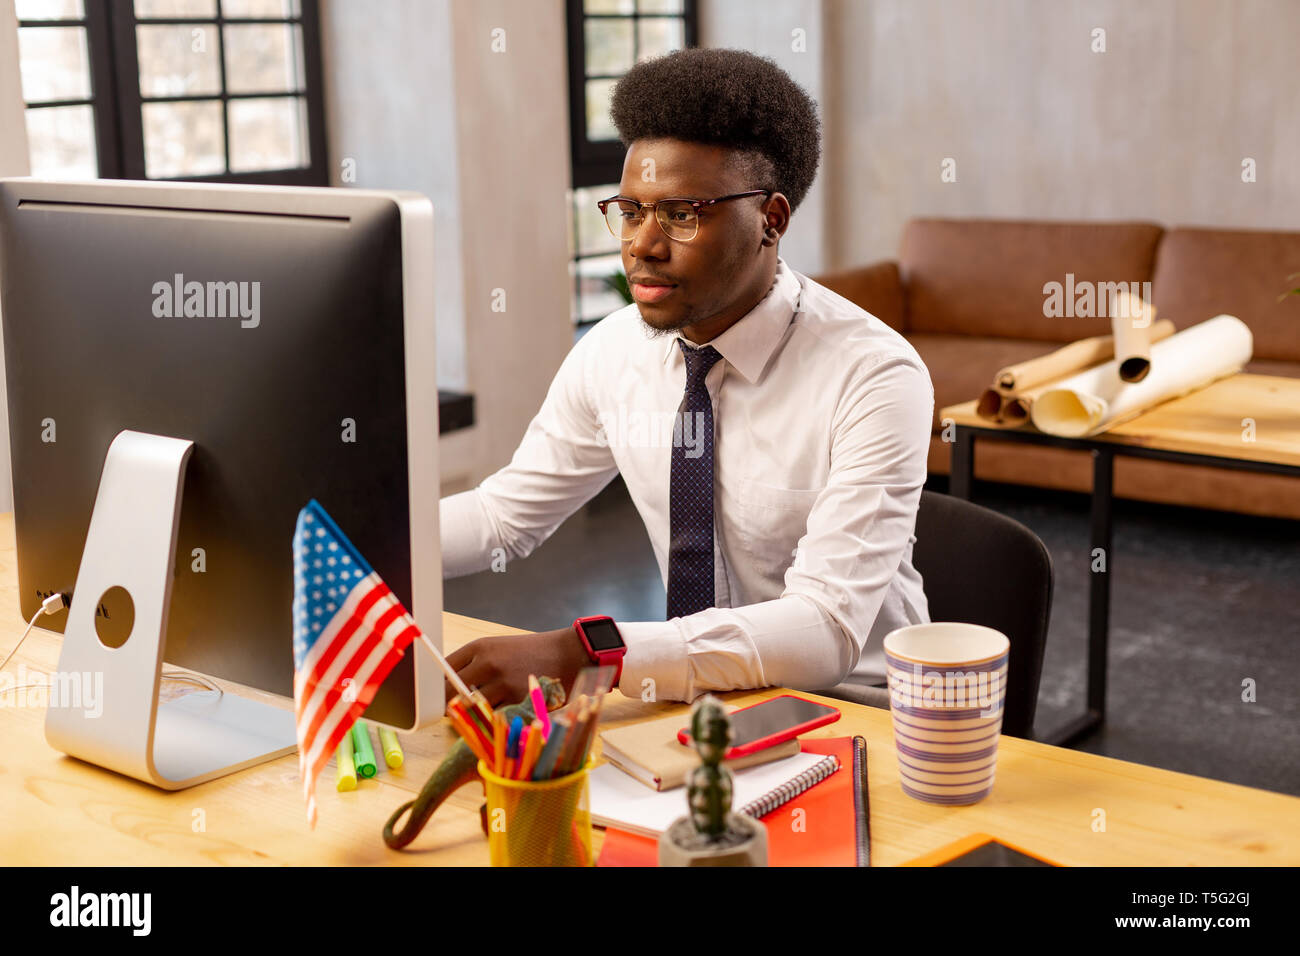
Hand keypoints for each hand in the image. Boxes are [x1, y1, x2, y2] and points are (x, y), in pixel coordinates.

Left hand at [444, 627, 589, 709]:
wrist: (565, 654)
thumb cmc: (527, 653)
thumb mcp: (495, 648)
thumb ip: (469, 665)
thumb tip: (442, 688)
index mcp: (478, 647)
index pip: (442, 670)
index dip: (435, 686)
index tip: (433, 696)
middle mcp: (487, 663)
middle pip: (450, 693)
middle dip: (448, 705)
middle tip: (450, 711)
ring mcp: (503, 683)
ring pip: (471, 708)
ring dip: (471, 714)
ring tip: (477, 713)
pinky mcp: (517, 700)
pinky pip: (493, 717)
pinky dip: (492, 719)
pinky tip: (498, 714)